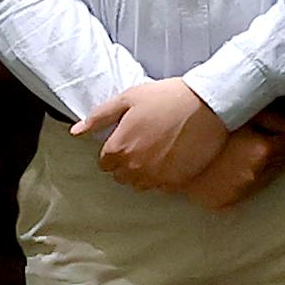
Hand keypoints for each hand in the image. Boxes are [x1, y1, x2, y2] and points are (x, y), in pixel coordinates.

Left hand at [76, 77, 228, 192]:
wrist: (208, 104)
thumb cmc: (168, 97)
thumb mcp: (128, 99)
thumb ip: (99, 117)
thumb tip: (76, 131)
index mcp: (119, 148)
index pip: (105, 163)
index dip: (116, 149)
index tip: (128, 138)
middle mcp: (134, 168)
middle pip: (121, 176)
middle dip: (128, 162)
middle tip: (145, 143)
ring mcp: (156, 177)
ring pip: (140, 184)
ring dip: (145, 172)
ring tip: (159, 151)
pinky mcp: (177, 182)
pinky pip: (162, 187)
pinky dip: (164, 176)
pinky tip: (173, 158)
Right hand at [171, 107, 284, 212]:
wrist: (169, 146)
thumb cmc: (208, 123)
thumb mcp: (246, 113)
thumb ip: (278, 119)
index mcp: (262, 152)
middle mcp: (253, 175)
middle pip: (282, 161)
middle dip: (280, 149)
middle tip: (272, 137)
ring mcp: (239, 191)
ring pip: (267, 177)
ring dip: (267, 165)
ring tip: (254, 150)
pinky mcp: (224, 200)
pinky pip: (247, 189)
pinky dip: (248, 177)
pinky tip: (239, 166)